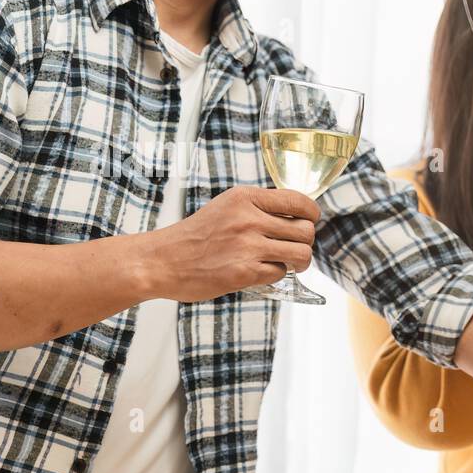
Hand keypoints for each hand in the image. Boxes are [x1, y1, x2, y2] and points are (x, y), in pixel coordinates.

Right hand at [143, 186, 319, 301]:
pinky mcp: (245, 272)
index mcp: (244, 198)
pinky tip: (262, 271)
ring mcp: (248, 246)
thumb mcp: (225, 208)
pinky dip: (276, 274)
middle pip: (306, 230)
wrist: (160, 261)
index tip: (308, 221)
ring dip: (299, 262)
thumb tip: (295, 216)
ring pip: (301, 253)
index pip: (299, 201)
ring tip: (289, 263)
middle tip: (294, 248)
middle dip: (305, 241)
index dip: (311, 214)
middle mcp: (248, 218)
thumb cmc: (193, 237)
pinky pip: (281, 273)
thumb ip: (257, 209)